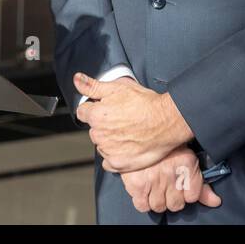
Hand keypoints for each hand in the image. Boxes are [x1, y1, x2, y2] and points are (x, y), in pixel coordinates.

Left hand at [74, 72, 193, 172]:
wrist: (167, 122)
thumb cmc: (146, 104)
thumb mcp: (118, 87)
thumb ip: (93, 86)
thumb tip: (77, 80)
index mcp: (96, 115)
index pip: (83, 112)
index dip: (95, 108)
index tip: (107, 109)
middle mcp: (99, 135)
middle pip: (94, 129)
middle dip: (103, 124)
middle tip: (122, 119)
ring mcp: (108, 151)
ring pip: (102, 144)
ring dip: (110, 140)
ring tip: (128, 132)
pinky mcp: (119, 164)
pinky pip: (108, 162)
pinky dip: (115, 156)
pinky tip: (127, 146)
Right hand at [119, 144, 222, 214]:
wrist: (138, 131)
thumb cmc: (163, 145)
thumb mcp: (187, 159)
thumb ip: (201, 185)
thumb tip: (215, 202)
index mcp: (186, 164)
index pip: (192, 197)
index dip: (186, 193)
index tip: (179, 185)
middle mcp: (170, 173)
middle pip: (176, 205)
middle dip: (171, 198)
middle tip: (166, 186)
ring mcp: (153, 180)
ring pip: (159, 207)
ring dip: (157, 200)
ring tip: (154, 187)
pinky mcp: (136, 184)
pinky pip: (142, 206)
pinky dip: (143, 201)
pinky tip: (144, 190)